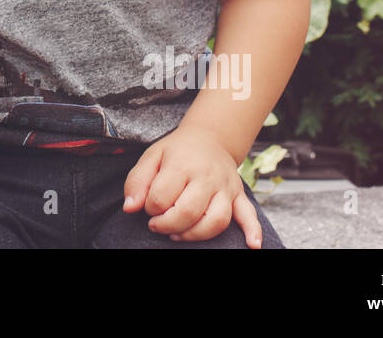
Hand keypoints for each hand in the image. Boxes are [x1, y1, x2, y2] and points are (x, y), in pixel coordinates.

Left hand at [121, 123, 263, 247]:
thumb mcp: (152, 156)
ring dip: (195, 234)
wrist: (210, 136)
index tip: (148, 207)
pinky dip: (252, 231)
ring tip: (178, 234)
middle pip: (188, 211)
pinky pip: (248, 214)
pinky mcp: (238, 195)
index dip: (150, 207)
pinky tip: (252, 246)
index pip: (162, 196)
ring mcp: (225, 187)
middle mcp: (206, 177)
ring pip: (216, 220)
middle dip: (167, 225)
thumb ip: (137, 181)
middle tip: (156, 225)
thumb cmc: (177, 151)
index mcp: (182, 165)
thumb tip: (130, 208)